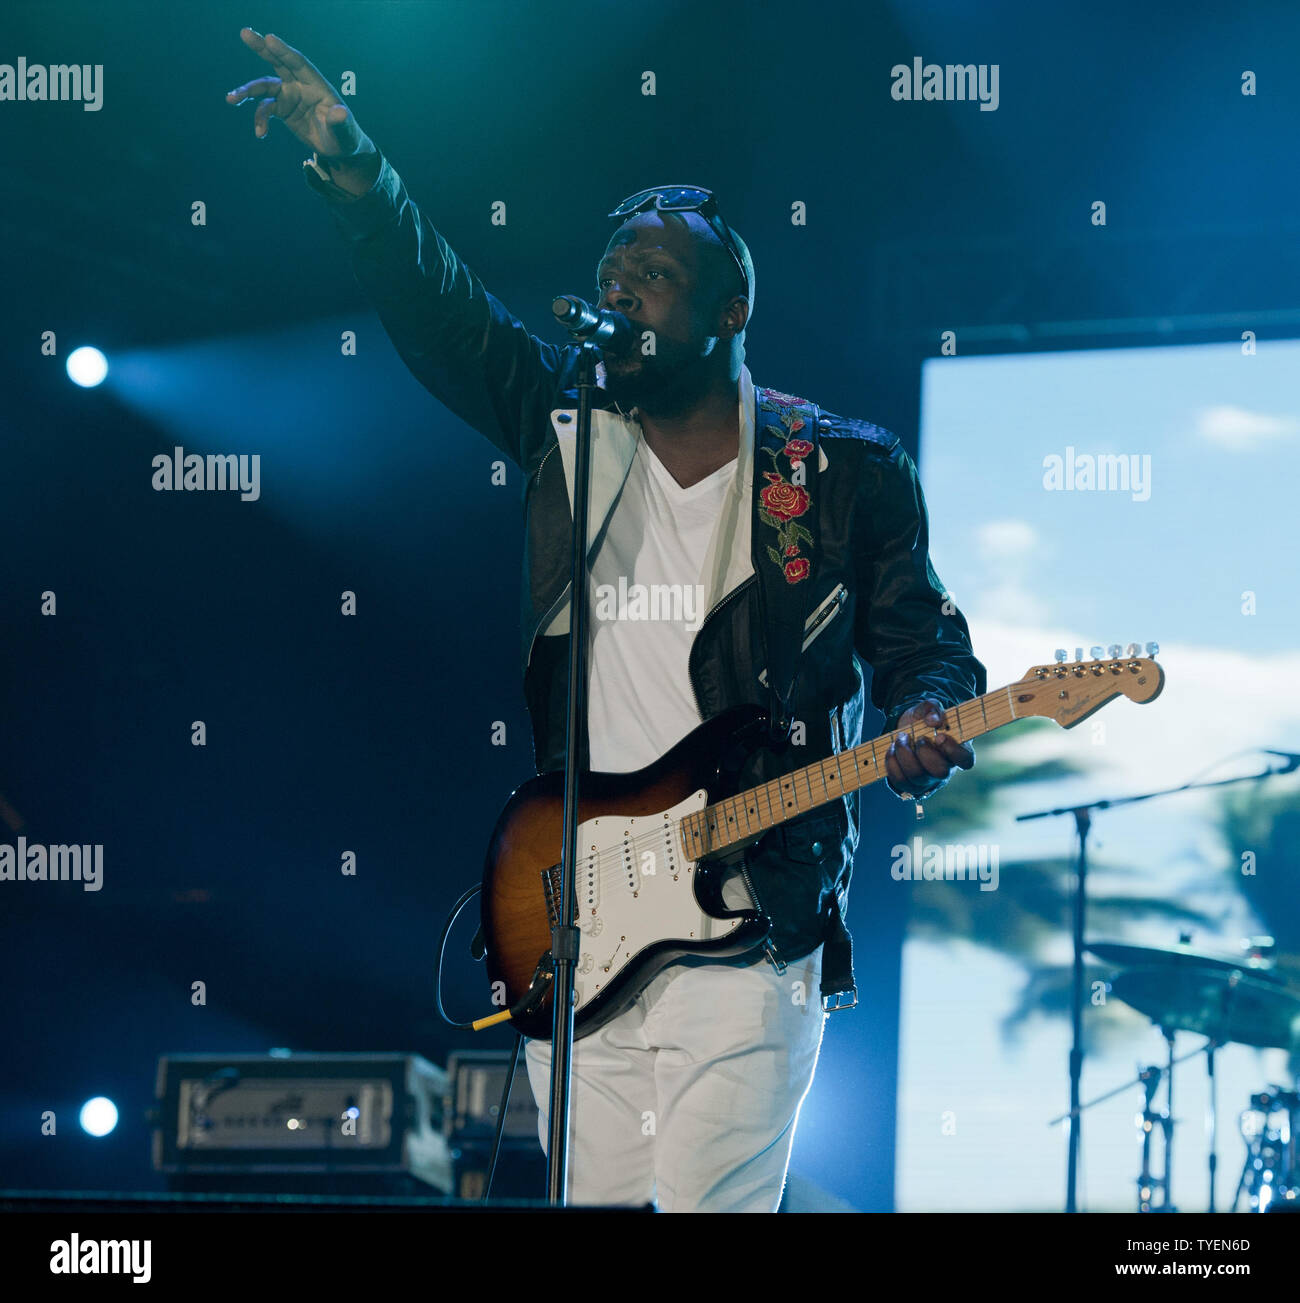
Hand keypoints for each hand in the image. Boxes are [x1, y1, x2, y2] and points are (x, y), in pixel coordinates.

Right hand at [225, 29, 375, 169]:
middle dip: (262, 48)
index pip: (298, 63)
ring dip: (247, 92)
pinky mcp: (283, 110)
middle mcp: (301, 86)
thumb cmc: (346, 137)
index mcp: (317, 84)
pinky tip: (260, 133)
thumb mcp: (345, 132)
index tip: (269, 38)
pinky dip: (260, 120)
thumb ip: (341, 122)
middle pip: (278, 63)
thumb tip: (340, 113)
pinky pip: (265, 110)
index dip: (284, 52)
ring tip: (231, 99)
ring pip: (264, 88)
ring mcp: (290, 96)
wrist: (338, 148)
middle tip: (244, 32)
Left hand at [885, 699, 974, 798]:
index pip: (965, 760)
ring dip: (904, 755)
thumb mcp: (929, 707)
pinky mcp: (910, 784)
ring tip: (901, 739)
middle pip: (940, 772)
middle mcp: (945, 769)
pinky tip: (892, 749)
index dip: (953, 750)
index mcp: (957, 750)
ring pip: (917, 777)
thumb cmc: (924, 719)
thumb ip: (933, 708)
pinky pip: (900, 781)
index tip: (939, 736)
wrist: (906, 728)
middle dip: (924, 753)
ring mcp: (928, 780)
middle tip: (918, 738)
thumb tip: (933, 720)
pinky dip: (892, 764)